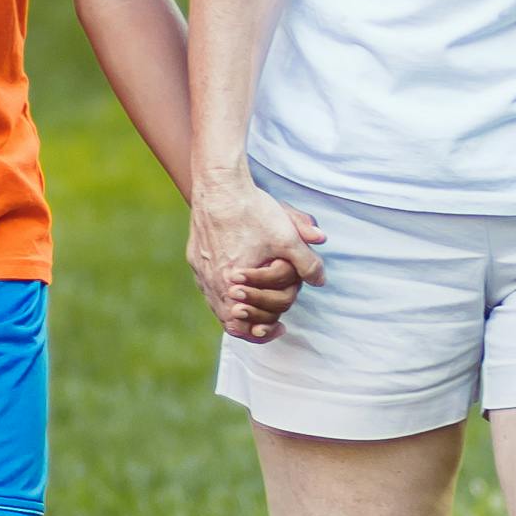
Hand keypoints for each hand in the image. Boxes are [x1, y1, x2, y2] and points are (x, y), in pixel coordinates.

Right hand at [186, 175, 324, 343]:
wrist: (219, 184)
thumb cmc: (252, 210)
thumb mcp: (287, 237)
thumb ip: (307, 262)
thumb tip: (321, 281)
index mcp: (232, 283)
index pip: (246, 326)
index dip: (265, 332)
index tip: (280, 328)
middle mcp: (211, 282)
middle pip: (230, 320)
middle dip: (253, 322)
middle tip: (271, 322)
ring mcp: (200, 270)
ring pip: (216, 304)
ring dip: (237, 308)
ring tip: (255, 306)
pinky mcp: (194, 257)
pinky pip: (207, 285)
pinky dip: (223, 292)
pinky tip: (237, 284)